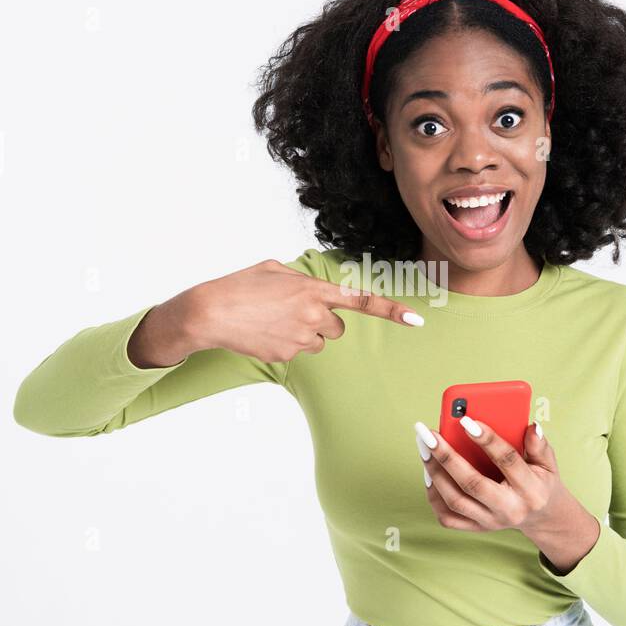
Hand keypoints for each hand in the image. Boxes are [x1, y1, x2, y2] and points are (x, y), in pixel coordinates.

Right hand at [129, 258, 423, 367]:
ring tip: (272, 322)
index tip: (415, 319)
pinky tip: (263, 333)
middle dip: (321, 320)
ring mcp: (301, 338)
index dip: (391, 310)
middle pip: (336, 326)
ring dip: (303, 333)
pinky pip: (297, 352)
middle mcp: (313, 315)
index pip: (362, 301)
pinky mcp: (287, 356)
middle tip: (292, 312)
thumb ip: (299, 278)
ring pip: (318, 341)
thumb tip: (308, 290)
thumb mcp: (273, 269)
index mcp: (313, 289)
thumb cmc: (238, 286)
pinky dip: (285, 344)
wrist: (210, 313)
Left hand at [413, 417, 562, 533]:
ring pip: (455, 501)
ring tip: (424, 448)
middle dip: (447, 457)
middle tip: (428, 435)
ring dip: (435, 473)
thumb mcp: (548, 462)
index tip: (466, 420)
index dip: (487, 440)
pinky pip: (448, 517)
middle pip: (472, 483)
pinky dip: (434, 496)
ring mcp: (491, 522)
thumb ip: (539, 445)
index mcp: (530, 489)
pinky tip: (428, 473)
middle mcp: (509, 509)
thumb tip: (531, 426)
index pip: (507, 461)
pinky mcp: (477, 528)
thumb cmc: (541, 482)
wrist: (542, 518)